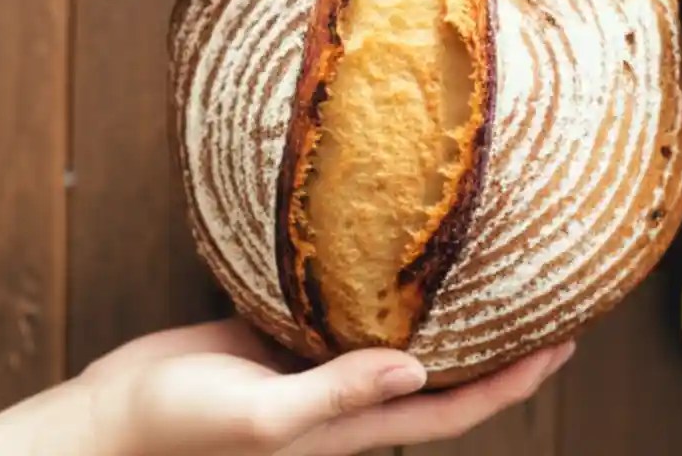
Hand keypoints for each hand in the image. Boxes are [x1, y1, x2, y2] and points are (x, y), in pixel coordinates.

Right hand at [0, 319, 572, 455]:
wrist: (116, 414)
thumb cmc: (183, 426)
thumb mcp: (261, 417)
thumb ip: (334, 398)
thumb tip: (415, 370)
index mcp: (357, 426)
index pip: (456, 408)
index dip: (514, 384)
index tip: (564, 344)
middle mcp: (351, 398)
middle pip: (445, 375)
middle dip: (500, 348)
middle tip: (545, 301)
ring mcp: (321, 367)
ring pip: (404, 341)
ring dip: (449, 316)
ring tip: (489, 271)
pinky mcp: (289, 338)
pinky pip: (352, 314)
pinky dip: (385, 291)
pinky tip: (399, 255)